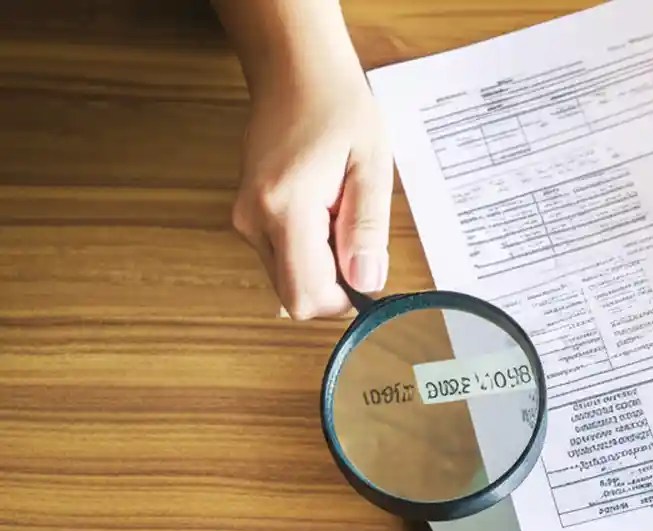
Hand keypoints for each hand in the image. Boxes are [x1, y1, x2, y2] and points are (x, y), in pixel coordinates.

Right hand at [229, 59, 391, 319]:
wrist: (296, 71)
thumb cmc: (337, 107)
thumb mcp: (370, 165)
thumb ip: (367, 229)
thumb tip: (367, 283)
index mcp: (284, 209)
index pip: (305, 296)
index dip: (343, 299)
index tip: (368, 267)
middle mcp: (253, 220)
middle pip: (295, 294)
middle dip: (335, 281)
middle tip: (355, 229)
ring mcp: (244, 219)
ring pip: (289, 278)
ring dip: (324, 262)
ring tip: (339, 209)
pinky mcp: (247, 216)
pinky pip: (283, 256)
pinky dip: (310, 248)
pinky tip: (325, 208)